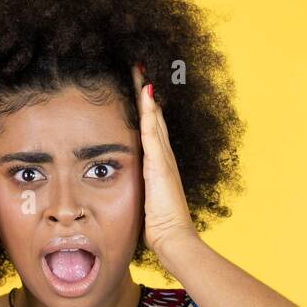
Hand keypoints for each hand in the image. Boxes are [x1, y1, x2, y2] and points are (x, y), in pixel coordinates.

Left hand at [132, 63, 198, 259]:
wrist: (174, 239)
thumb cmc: (159, 228)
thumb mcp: (145, 205)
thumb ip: (140, 195)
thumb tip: (132, 197)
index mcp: (159, 166)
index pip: (150, 130)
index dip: (144, 109)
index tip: (137, 89)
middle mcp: (164, 158)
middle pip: (154, 117)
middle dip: (145, 93)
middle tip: (139, 67)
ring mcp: (163, 160)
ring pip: (154, 118)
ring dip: (147, 95)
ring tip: (140, 70)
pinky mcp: (159, 165)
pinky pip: (152, 132)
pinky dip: (149, 112)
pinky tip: (144, 93)